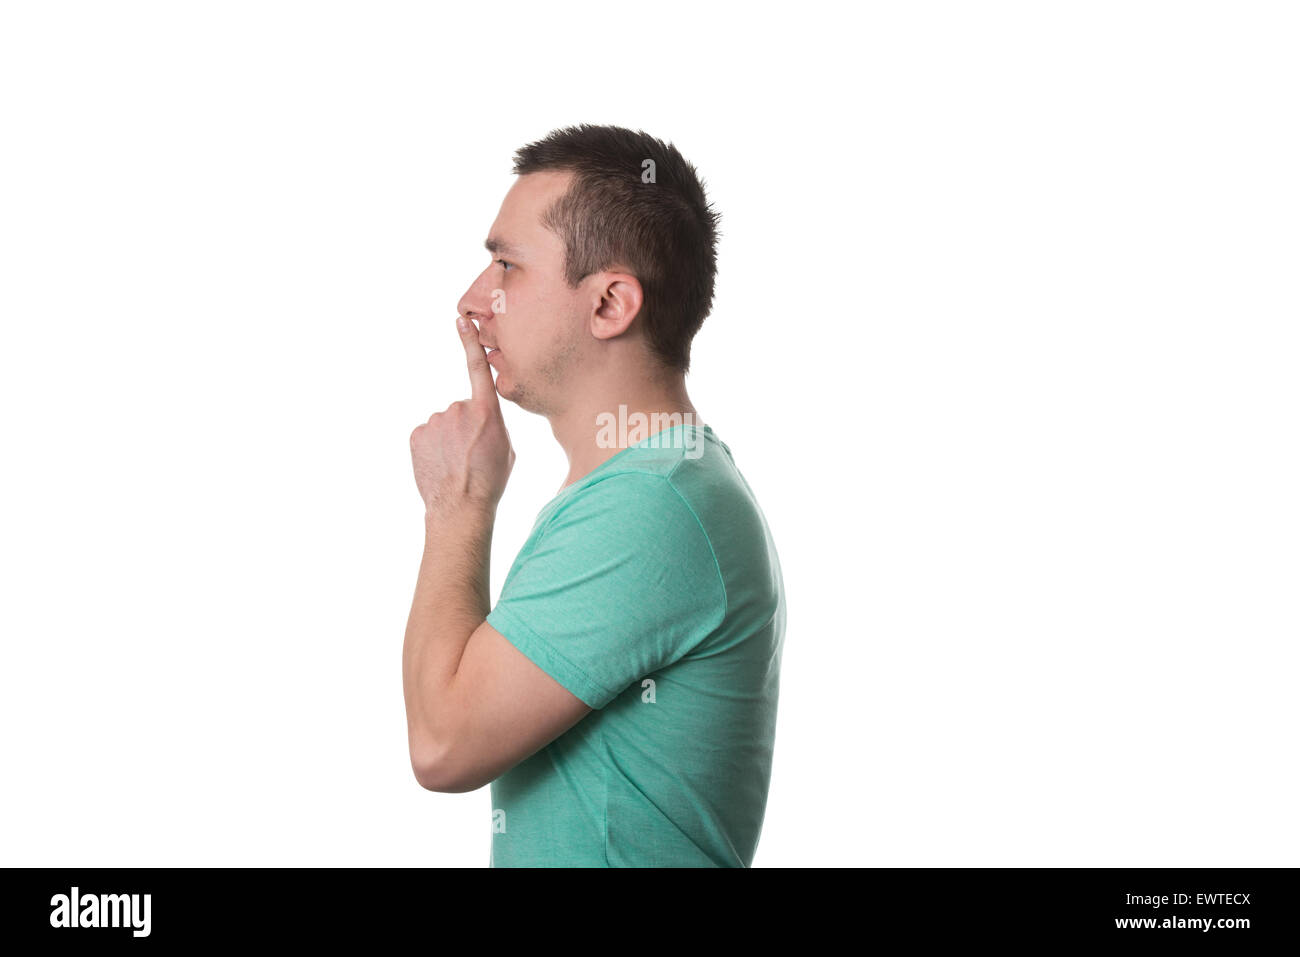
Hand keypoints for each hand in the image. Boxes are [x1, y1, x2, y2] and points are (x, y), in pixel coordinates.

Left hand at [410, 317, 515, 513]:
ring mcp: (435, 421)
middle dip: (465, 427)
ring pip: (443, 424)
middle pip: (462, 410)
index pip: (477, 369)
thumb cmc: (490, 482)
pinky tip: (440, 465)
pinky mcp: (417, 434)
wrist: (461, 508)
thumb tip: (480, 420)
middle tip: (471, 455)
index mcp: (487, 412)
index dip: (469, 344)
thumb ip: (493, 424)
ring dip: (448, 439)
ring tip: (456, 464)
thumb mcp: (506, 449)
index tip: (462, 322)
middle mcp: (458, 409)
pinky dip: (432, 447)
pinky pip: (427, 435)